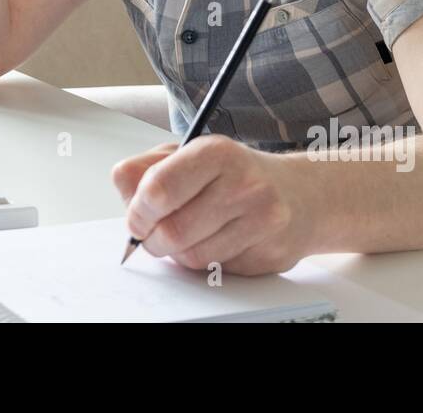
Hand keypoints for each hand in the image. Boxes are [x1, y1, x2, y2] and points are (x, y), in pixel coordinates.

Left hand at [112, 135, 313, 275]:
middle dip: (154, 239)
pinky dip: (207, 262)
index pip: (159, 188)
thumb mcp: (189, 156)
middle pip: (173, 230)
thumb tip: (121, 182)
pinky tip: (218, 241)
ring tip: (188, 235)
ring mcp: (262, 219)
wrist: (300, 196)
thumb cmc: (234, 175)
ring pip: (193, 256)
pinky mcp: (271, 252)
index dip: (138, 211)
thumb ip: (147, 167)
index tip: (136, 218)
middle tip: (154, 235)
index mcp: (216, 152)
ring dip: (179, 253)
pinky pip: (218, 270)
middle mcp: (243, 182)